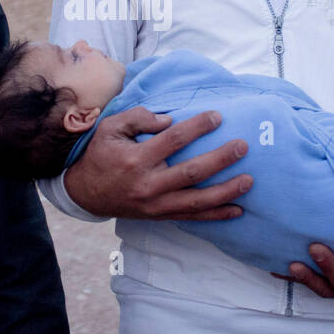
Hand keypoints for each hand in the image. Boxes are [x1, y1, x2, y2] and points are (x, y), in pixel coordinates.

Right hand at [63, 106, 250, 220]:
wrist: (85, 191)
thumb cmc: (100, 154)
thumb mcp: (110, 128)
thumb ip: (138, 118)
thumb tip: (170, 120)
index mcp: (137, 159)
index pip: (174, 140)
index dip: (198, 127)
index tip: (217, 116)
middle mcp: (148, 185)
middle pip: (192, 172)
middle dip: (220, 159)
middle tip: (243, 146)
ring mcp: (155, 205)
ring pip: (196, 201)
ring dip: (226, 191)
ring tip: (249, 181)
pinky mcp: (160, 216)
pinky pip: (192, 217)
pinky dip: (216, 215)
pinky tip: (237, 210)